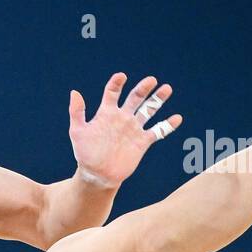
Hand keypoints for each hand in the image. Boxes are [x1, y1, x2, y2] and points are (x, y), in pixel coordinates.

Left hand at [68, 73, 182, 187]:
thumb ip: (77, 112)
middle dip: (143, 88)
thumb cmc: (85, 153)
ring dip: (158, 99)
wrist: (97, 175)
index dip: (117, 83)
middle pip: (135, 97)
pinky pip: (158, 131)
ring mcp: (133, 128)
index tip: (121, 77)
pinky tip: (177, 118)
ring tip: (166, 88)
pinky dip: (167, 125)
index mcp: (106, 113)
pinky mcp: (142, 141)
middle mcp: (122, 117)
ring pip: (149, 110)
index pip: (113, 92)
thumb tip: (74, 92)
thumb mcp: (78, 131)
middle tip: (151, 80)